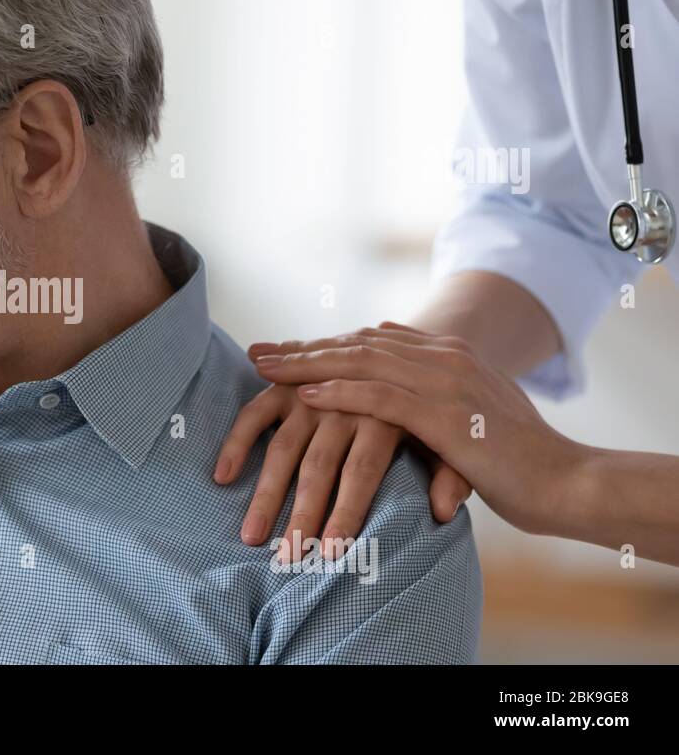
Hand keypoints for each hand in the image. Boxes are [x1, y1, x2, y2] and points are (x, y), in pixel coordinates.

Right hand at [214, 378, 470, 561]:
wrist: (412, 357)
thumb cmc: (432, 416)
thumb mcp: (454, 441)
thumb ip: (450, 476)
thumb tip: (441, 513)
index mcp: (387, 415)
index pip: (362, 471)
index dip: (346, 511)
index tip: (332, 553)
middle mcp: (346, 403)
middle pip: (318, 465)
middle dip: (300, 515)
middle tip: (287, 558)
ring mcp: (312, 394)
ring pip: (282, 446)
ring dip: (264, 494)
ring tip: (250, 536)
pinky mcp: (288, 386)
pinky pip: (255, 412)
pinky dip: (237, 442)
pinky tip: (222, 475)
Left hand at [252, 321, 587, 534]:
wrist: (568, 482)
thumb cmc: (519, 463)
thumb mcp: (470, 422)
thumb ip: (436, 408)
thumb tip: (402, 416)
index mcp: (450, 357)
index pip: (373, 342)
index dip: (325, 345)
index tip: (284, 351)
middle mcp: (445, 359)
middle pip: (358, 345)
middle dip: (304, 348)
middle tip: (257, 352)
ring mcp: (447, 383)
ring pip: (361, 363)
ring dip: (308, 365)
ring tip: (266, 369)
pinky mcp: (447, 415)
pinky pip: (382, 398)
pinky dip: (340, 393)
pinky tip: (306, 395)